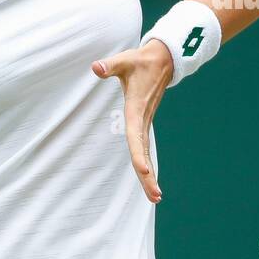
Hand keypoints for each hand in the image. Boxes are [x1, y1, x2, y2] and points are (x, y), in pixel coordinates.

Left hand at [91, 40, 172, 203]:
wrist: (162, 61)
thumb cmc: (139, 62)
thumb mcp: (124, 61)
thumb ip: (109, 66)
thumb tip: (96, 67)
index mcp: (136, 110)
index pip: (136, 137)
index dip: (139, 155)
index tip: (144, 171)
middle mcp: (142, 120)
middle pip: (145, 152)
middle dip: (149, 175)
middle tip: (155, 197)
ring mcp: (145, 123)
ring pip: (146, 153)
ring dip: (150, 175)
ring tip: (155, 197)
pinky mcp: (144, 123)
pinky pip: (144, 148)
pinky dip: (146, 164)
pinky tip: (149, 180)